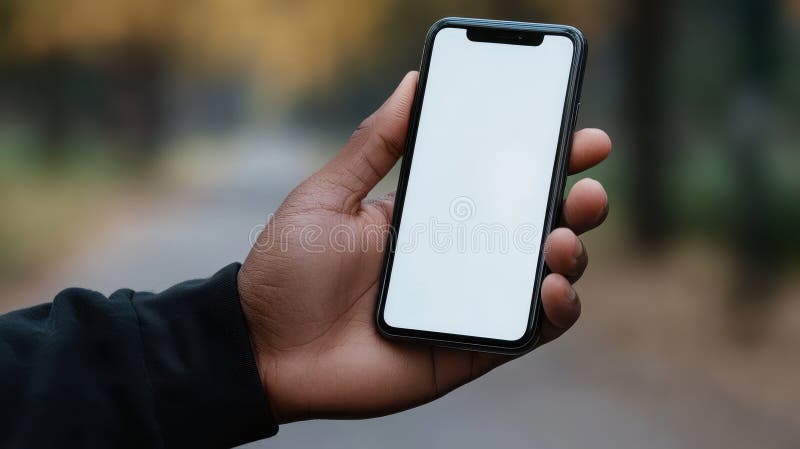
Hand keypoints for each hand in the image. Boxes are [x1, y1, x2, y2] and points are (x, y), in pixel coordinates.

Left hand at [239, 71, 610, 423]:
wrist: (265, 349)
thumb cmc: (289, 270)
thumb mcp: (328, 195)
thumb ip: (375, 144)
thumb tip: (412, 83)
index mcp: (431, 216)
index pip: (502, 183)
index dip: (548, 161)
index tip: (583, 139)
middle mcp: (459, 258)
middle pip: (537, 227)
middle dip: (577, 205)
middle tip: (586, 189)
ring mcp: (469, 303)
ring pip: (546, 276)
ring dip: (572, 254)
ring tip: (563, 239)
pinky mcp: (471, 349)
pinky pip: (530, 332)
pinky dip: (556, 312)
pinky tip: (551, 287)